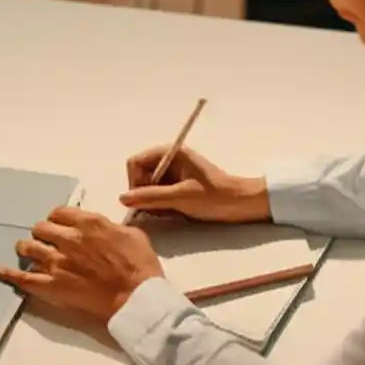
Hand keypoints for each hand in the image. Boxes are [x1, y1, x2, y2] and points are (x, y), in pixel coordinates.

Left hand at [0, 207, 163, 323]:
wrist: (137, 297)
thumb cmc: (140, 267)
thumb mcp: (132, 234)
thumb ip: (110, 227)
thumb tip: (103, 227)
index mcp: (88, 223)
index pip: (59, 212)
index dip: (56, 218)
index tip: (57, 224)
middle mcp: (68, 238)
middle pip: (41, 228)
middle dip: (42, 233)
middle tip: (44, 240)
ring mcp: (57, 262)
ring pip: (29, 248)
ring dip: (27, 249)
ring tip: (25, 251)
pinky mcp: (52, 285)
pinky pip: (23, 278)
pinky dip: (9, 274)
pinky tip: (0, 271)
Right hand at [120, 145, 270, 222]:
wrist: (241, 204)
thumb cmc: (215, 197)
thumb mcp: (181, 197)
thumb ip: (151, 196)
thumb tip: (123, 198)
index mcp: (171, 152)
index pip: (135, 162)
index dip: (134, 182)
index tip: (143, 200)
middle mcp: (169, 159)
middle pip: (139, 175)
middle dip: (143, 193)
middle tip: (157, 209)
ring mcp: (172, 172)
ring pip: (146, 187)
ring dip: (152, 201)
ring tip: (169, 211)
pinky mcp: (176, 185)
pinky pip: (156, 194)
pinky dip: (159, 204)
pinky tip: (172, 211)